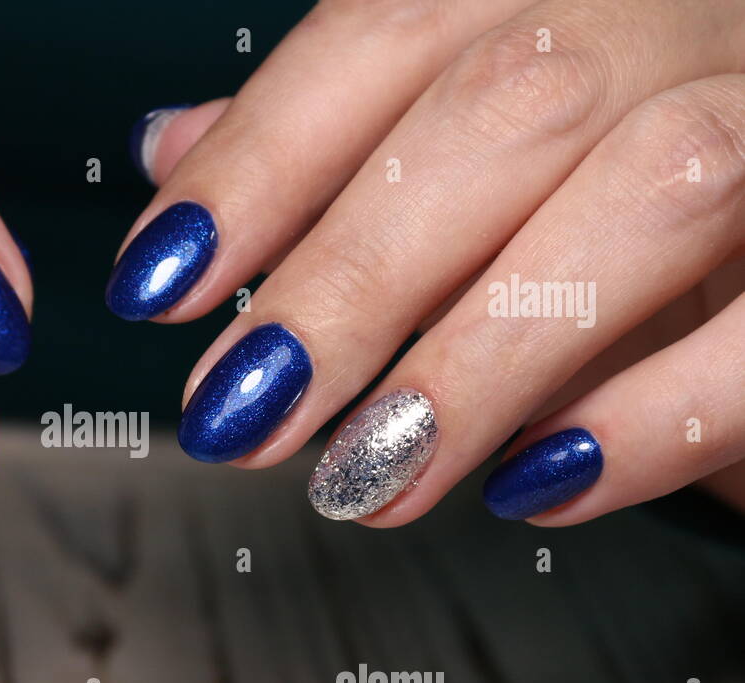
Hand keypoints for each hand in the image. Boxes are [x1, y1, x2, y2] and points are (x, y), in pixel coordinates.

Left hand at [110, 0, 744, 525]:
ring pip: (651, 189)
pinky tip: (533, 487)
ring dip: (479, 358)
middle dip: (352, 280)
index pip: (380, 35)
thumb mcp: (473, 138)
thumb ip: (335, 137)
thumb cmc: (606, 170)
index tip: (159, 285)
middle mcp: (671, 11)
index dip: (255, 164)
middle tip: (244, 412)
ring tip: (367, 476)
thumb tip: (174, 151)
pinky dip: (648, 420)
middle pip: (503, 111)